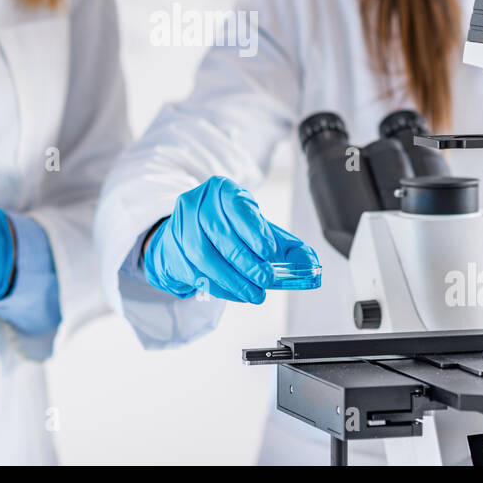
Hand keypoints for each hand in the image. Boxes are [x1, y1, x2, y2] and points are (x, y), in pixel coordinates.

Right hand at [144, 175, 317, 303]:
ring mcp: (179, 226)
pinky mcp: (171, 249)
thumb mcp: (259, 230)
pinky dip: (218, 286)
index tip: (269, 252)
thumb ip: (288, 246)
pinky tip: (235, 293)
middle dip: (245, 262)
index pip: (236, 207)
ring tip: (253, 293)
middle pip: (219, 234)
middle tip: (265, 279)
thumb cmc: (230, 229)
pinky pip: (194, 271)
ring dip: (232, 279)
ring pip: (204, 256)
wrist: (191, 234)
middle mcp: (196, 203)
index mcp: (221, 190)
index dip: (254, 231)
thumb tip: (311, 265)